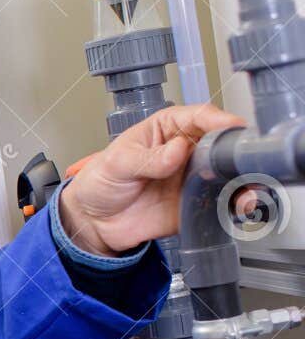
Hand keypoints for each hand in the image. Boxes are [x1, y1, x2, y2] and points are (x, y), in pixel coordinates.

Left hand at [59, 103, 247, 254]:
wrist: (94, 222)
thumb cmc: (100, 182)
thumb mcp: (116, 164)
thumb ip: (147, 159)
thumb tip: (177, 150)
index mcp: (167, 128)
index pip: (200, 116)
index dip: (218, 120)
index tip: (231, 127)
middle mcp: (186, 150)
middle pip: (223, 143)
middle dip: (237, 150)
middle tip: (242, 161)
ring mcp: (194, 178)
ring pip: (229, 172)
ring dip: (243, 178)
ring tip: (245, 187)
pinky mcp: (196, 204)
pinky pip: (223, 202)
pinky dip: (236, 203)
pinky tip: (240, 205)